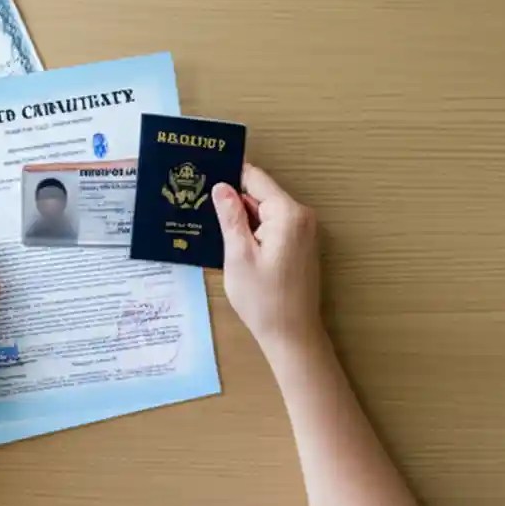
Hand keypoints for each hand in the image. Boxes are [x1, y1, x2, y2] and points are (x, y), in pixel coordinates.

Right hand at [213, 163, 322, 355]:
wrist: (292, 335)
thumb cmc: (263, 299)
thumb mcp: (238, 255)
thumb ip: (231, 216)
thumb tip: (221, 187)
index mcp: (288, 214)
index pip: (256, 178)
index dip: (230, 174)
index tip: (205, 170)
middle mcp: (301, 216)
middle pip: (261, 193)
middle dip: (234, 197)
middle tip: (200, 199)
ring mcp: (304, 231)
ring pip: (265, 210)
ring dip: (242, 215)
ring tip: (211, 220)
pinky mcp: (301, 245)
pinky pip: (274, 225)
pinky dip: (254, 229)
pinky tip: (233, 240)